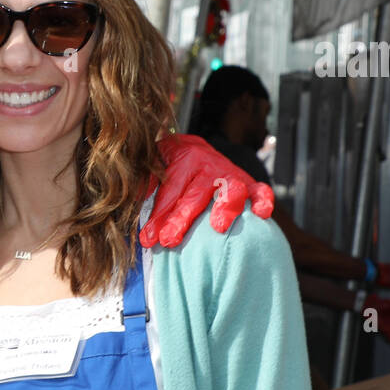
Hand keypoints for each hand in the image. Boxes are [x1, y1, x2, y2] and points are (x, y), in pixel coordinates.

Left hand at [139, 134, 273, 248]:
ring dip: (226, 207)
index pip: (170, 188)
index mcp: (182, 157)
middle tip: (169, 241)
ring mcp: (230, 173)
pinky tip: (262, 215)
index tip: (148, 238)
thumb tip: (125, 204)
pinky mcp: (249, 183)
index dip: (159, 213)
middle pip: (196, 192)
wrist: (191, 148)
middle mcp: (208, 163)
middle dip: (182, 218)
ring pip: (231, 188)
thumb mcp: (150, 168)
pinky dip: (264, 200)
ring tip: (218, 227)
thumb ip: (142, 184)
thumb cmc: (167, 167)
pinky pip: (261, 190)